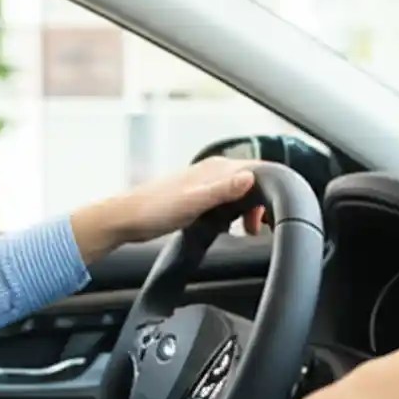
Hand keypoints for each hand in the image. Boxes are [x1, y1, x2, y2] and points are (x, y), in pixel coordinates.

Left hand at [70, 157, 267, 264]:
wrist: (126, 220)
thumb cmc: (154, 210)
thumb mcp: (193, 202)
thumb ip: (222, 189)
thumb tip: (250, 177)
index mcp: (215, 168)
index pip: (257, 168)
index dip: (271, 189)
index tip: (272, 213)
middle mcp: (212, 171)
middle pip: (251, 181)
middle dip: (261, 203)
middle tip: (258, 227)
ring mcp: (204, 184)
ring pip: (240, 192)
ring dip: (249, 209)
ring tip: (249, 229)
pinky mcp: (197, 197)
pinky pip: (226, 201)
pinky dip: (235, 213)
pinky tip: (230, 227)